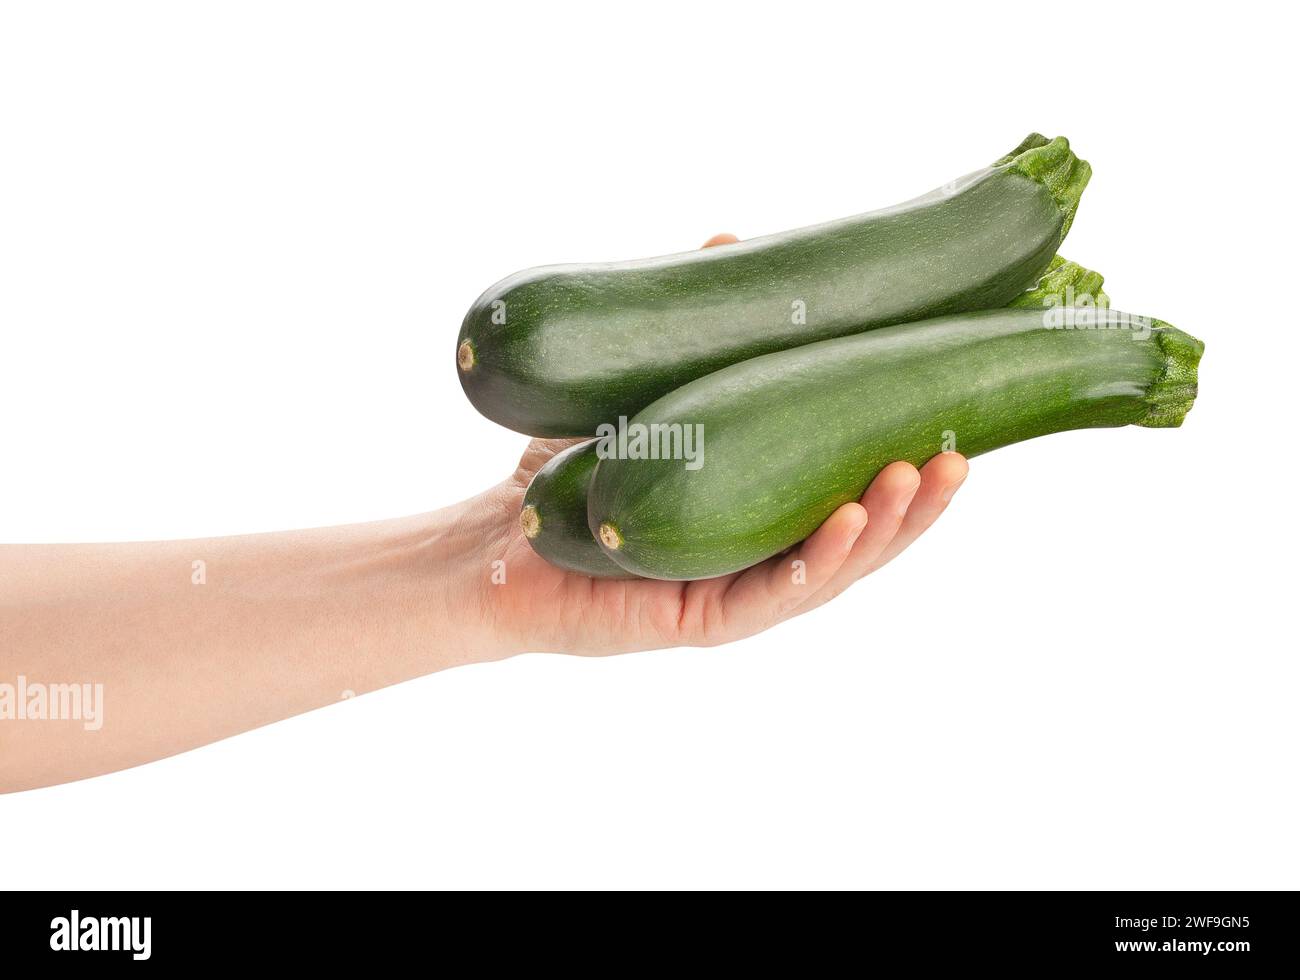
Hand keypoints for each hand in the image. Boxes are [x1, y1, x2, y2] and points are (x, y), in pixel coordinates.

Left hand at [468, 233, 969, 656]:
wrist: (498, 545)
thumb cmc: (572, 467)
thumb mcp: (647, 387)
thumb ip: (697, 328)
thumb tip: (733, 235)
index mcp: (765, 514)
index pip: (855, 495)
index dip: (911, 469)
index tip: (956, 422)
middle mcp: (762, 558)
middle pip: (863, 539)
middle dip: (917, 501)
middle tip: (960, 454)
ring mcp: (734, 593)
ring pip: (832, 572)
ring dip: (884, 527)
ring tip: (918, 476)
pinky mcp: (699, 620)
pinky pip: (768, 595)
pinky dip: (814, 559)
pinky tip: (849, 520)